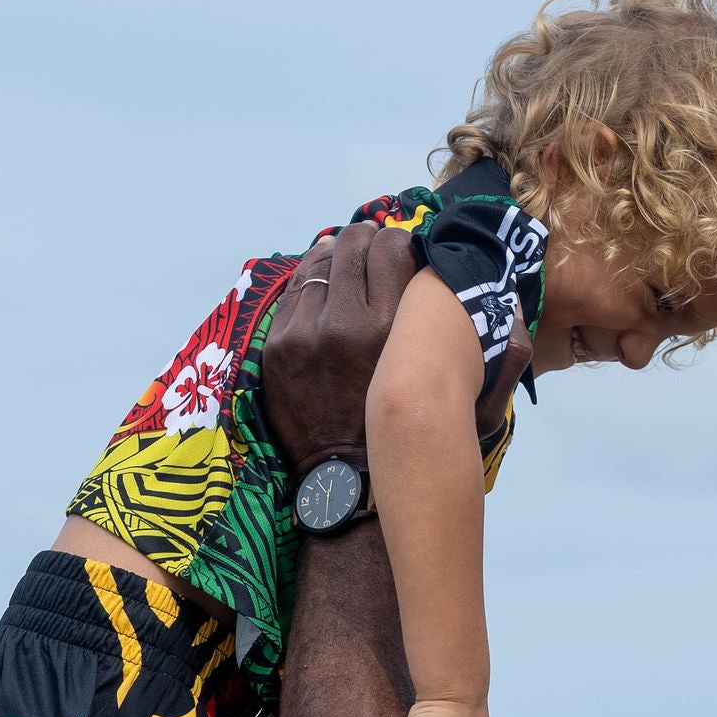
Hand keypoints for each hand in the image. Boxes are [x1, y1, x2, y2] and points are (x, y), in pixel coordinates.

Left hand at [260, 221, 416, 468]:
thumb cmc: (400, 424)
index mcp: (390, 330)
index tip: (402, 252)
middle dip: (367, 239)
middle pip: (355, 242)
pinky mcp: (278, 344)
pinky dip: (311, 276)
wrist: (344, 478)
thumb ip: (439, 322)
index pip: (394, 247)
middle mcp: (346, 323)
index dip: (400, 241)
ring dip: (337, 255)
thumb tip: (437, 265)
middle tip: (373, 250)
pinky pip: (296, 287)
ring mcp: (305, 332)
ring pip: (321, 257)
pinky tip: (322, 279)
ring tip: (346, 263)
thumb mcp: (434, 381)